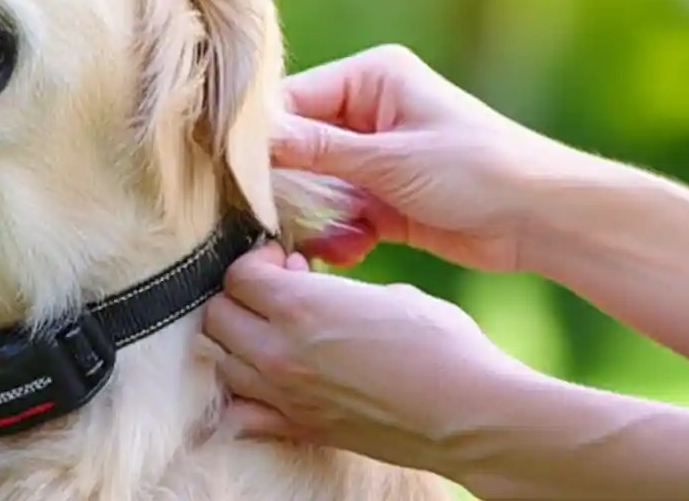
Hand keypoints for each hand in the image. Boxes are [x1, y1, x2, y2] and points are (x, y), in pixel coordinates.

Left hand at [202, 244, 531, 474]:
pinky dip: (244, 396)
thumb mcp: (386, 293)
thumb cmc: (442, 344)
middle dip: (241, 298)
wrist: (471, 412)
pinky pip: (241, 413)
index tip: (283, 261)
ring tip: (278, 334)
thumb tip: (310, 286)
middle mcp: (280, 351)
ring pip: (222, 362)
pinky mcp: (300, 428)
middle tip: (278, 294)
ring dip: (240, 342)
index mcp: (300, 307)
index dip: (258, 260)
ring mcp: (286, 395)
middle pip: (217, 316)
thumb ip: (332, 289)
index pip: (237, 274)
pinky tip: (272, 382)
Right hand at [277, 44, 582, 271]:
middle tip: (275, 220)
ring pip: (315, 185)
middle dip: (289, 185)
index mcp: (371, 78)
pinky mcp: (382, 198)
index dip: (263, 139)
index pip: (292, 101)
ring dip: (315, 215)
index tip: (236, 176)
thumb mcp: (391, 159)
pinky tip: (351, 250)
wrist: (542, 219)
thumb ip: (318, 150)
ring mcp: (374, 156)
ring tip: (328, 240)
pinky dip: (338, 233)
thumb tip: (251, 141)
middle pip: (298, 146)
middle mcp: (368, 111)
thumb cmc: (478, 170)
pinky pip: (338, 213)